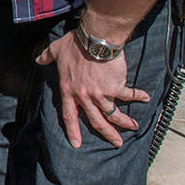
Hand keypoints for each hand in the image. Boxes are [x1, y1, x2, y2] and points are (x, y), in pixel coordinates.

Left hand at [35, 31, 150, 148]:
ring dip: (125, 123)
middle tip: (117, 143)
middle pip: (96, 122)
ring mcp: (100, 94)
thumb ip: (46, 56)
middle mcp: (84, 96)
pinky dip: (138, 97)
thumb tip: (39, 59)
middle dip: (108, 134)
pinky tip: (145, 98)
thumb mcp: (56, 50)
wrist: (94, 40)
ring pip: (113, 115)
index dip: (73, 131)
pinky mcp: (115, 88)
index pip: (69, 116)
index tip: (76, 144)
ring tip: (133, 127)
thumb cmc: (75, 44)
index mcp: (69, 91)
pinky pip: (128, 96)